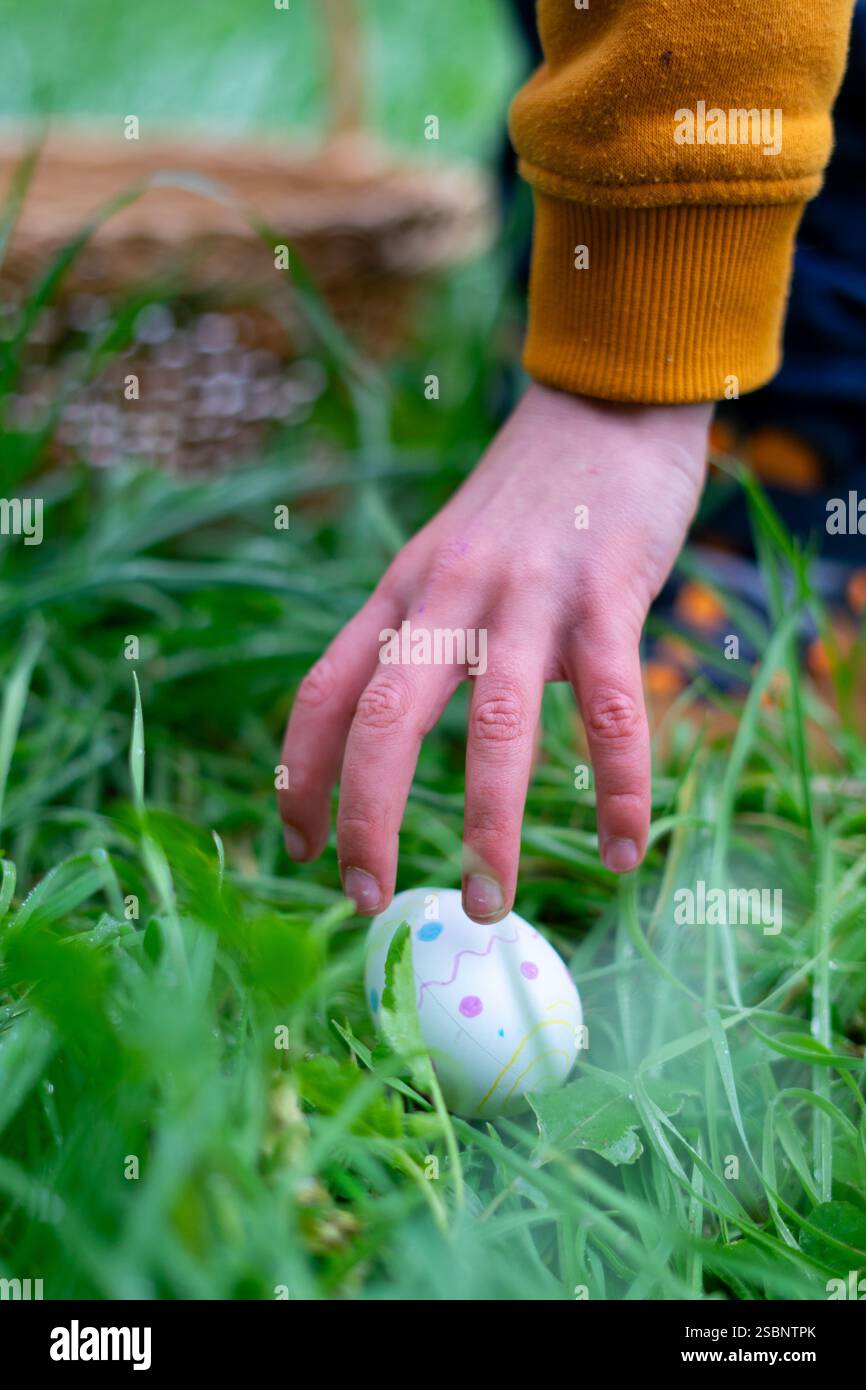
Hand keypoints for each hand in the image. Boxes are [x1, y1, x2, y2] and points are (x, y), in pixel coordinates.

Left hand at [278, 383, 710, 921]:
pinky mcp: (608, 593)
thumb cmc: (526, 505)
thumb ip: (420, 635)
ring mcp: (530, 594)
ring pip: (496, 724)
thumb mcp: (446, 561)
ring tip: (486, 904)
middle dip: (366, 818)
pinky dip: (618, 786)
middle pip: (386, 715)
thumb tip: (389, 740)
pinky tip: (625, 850)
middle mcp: (450, 594)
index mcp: (402, 591)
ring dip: (488, 827)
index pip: (324, 690)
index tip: (296, 850)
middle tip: (367, 902)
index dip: (299, 775)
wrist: (607, 406)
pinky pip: (611, 707)